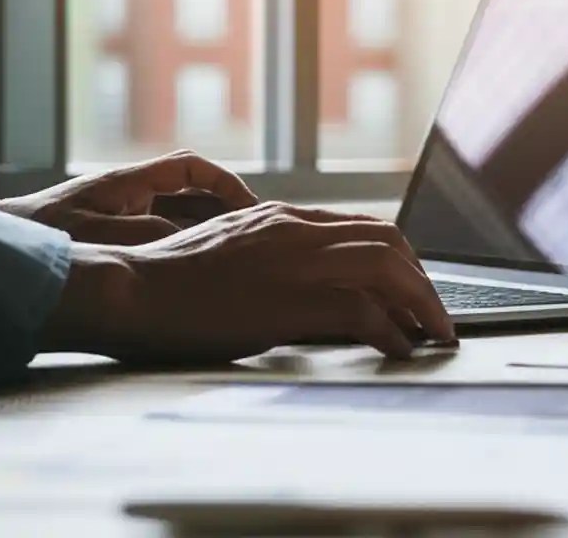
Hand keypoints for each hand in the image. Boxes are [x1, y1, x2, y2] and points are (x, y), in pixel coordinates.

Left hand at [0, 150, 257, 244]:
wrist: (6, 254)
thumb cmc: (42, 239)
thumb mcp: (97, 234)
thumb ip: (147, 232)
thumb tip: (190, 236)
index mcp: (128, 183)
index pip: (192, 168)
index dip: (227, 184)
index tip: (250, 208)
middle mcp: (131, 193)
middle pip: (194, 190)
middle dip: (227, 207)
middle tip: (255, 232)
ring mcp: (126, 214)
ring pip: (182, 212)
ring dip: (211, 226)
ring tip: (237, 249)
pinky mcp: (119, 235)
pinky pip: (166, 233)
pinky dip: (189, 243)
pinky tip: (203, 264)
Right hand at [39, 202, 454, 363]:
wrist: (130, 288)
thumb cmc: (167, 280)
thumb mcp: (229, 249)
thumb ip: (272, 257)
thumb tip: (302, 286)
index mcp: (283, 217)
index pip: (364, 226)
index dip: (399, 257)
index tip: (414, 284)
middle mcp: (298, 230)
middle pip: (389, 241)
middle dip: (423, 279)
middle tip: (436, 313)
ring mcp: (297, 261)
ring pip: (389, 268)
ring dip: (423, 304)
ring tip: (437, 334)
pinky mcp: (291, 299)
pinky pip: (363, 310)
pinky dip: (393, 331)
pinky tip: (403, 350)